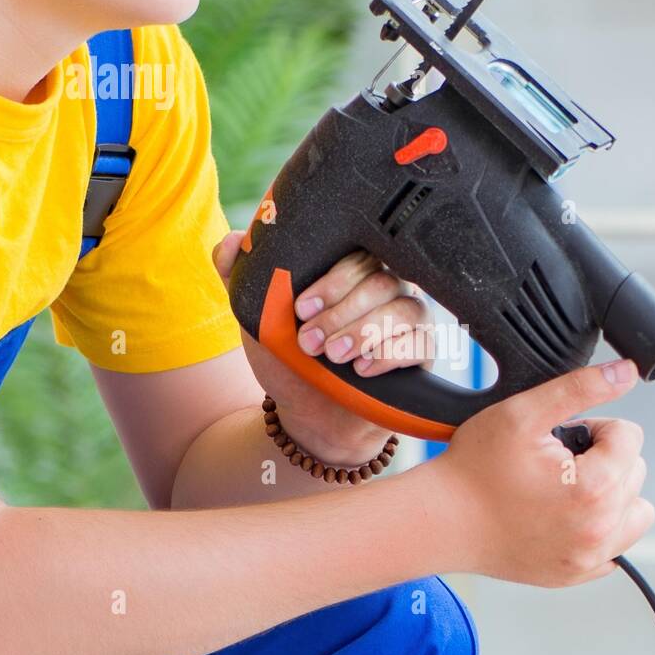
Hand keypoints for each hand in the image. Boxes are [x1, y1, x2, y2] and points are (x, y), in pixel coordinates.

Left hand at [213, 230, 434, 464]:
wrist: (311, 414)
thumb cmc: (288, 356)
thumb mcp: (256, 317)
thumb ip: (239, 276)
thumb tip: (231, 240)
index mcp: (348, 269)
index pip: (355, 254)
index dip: (331, 280)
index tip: (300, 309)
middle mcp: (383, 286)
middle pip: (381, 280)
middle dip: (341, 312)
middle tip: (309, 342)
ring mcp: (408, 316)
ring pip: (404, 307)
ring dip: (363, 332)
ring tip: (332, 356)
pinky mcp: (422, 350)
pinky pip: (420, 342)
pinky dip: (389, 354)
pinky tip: (362, 370)